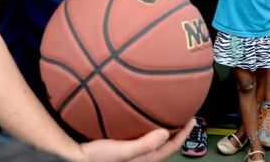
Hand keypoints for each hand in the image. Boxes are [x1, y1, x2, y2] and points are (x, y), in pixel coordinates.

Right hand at [77, 118, 192, 161]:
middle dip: (177, 129)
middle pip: (165, 143)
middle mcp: (141, 155)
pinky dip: (149, 124)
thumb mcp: (122, 151)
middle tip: (185, 114)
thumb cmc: (97, 156)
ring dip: (164, 126)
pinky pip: (142, 134)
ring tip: (170, 112)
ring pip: (154, 138)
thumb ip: (144, 144)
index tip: (193, 119)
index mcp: (144, 159)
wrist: (76, 156)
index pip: (171, 147)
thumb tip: (166, 134)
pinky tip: (145, 114)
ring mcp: (133, 150)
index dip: (184, 134)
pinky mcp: (124, 144)